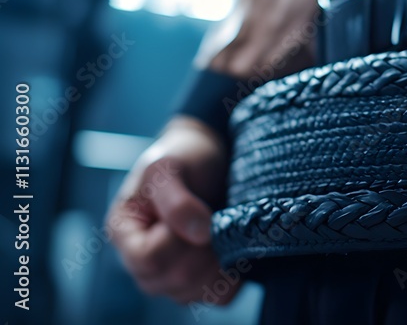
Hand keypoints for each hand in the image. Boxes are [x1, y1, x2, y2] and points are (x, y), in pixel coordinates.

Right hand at [107, 116, 236, 303]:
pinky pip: (214, 296)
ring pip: (190, 294)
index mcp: (124, 231)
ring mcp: (169, 272)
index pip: (147, 258)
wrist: (208, 157)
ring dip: (217, 266)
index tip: (198, 215)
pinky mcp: (197, 277)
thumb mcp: (170, 168)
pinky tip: (234, 250)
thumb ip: (177, 201)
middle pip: (170, 281)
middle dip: (202, 253)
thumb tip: (199, 235)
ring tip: (225, 233)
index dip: (177, 241)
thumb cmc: (183, 157)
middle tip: (218, 222)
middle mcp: (141, 259)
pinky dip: (230, 277)